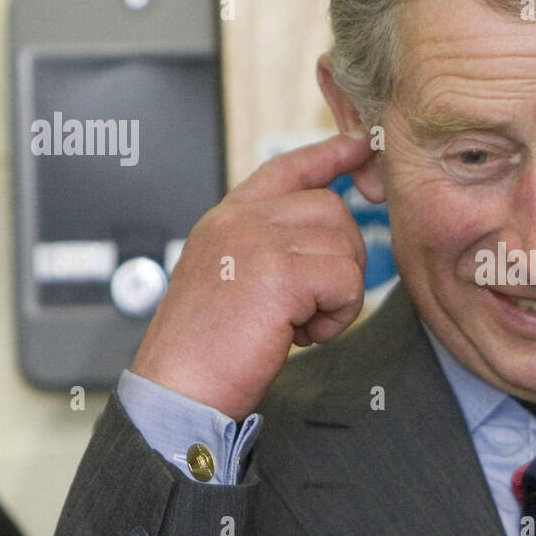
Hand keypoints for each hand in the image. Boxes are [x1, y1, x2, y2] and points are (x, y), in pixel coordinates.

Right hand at [131, 132, 372, 420]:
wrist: (177, 390)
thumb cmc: (205, 349)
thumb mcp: (229, 278)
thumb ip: (266, 248)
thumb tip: (327, 235)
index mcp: (226, 219)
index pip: (286, 168)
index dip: (328, 154)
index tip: (359, 146)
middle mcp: (240, 221)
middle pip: (332, 209)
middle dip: (341, 258)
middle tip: (311, 306)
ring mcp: (258, 242)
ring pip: (345, 246)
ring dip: (338, 294)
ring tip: (299, 325)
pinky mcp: (280, 274)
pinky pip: (346, 281)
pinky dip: (338, 315)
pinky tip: (302, 336)